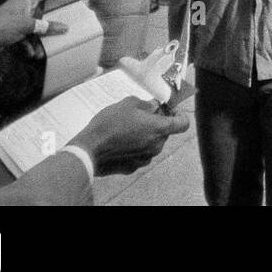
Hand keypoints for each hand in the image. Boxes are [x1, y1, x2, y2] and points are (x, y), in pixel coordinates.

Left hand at [0, 0, 65, 53]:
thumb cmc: (2, 26)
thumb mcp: (27, 25)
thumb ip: (46, 26)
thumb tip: (65, 27)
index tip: (66, 7)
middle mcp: (24, 7)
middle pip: (44, 10)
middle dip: (53, 22)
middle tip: (64, 28)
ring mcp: (20, 20)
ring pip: (37, 26)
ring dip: (42, 38)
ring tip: (47, 48)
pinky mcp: (15, 32)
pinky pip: (29, 36)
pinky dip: (31, 45)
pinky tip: (33, 54)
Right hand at [69, 97, 189, 176]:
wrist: (88, 150)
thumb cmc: (109, 125)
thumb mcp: (128, 104)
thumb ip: (146, 104)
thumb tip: (153, 106)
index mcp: (159, 129)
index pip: (183, 124)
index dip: (179, 115)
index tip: (170, 109)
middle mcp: (156, 146)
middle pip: (165, 133)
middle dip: (157, 123)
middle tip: (142, 114)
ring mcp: (145, 159)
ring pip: (152, 144)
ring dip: (145, 135)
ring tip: (127, 127)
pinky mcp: (132, 167)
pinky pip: (139, 154)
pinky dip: (135, 147)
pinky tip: (120, 141)